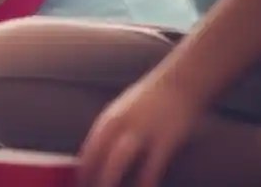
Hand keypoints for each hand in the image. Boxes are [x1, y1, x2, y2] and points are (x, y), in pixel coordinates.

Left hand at [78, 72, 202, 186]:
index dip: (83, 170)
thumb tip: (99, 153)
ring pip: (119, 161)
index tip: (81, 184)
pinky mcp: (165, 139)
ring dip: (110, 180)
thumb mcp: (122, 110)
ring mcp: (142, 131)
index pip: (89, 149)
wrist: (180, 83)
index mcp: (108, 119)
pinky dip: (145, 182)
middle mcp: (121, 124)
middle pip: (98, 156)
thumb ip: (111, 130)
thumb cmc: (150, 100)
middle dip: (92, 178)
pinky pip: (152, 166)